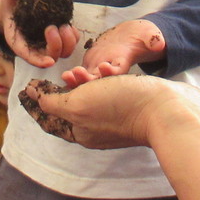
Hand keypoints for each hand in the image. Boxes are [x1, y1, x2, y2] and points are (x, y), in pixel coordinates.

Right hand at [0, 0, 77, 67]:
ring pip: (63, 52)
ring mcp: (47, 43)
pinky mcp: (59, 37)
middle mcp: (34, 46)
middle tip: (53, 27)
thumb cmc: (12, 1)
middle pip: (49, 56)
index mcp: (19, 40)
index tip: (49, 61)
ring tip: (64, 26)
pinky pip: (70, 43)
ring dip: (67, 42)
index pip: (28, 56)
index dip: (39, 61)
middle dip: (55, 46)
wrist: (18, 4)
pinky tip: (69, 26)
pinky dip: (73, 37)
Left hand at [27, 73, 182, 151]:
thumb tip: (34, 98)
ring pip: (93, 92)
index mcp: (81, 131)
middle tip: (74, 72)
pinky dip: (109, 76)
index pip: (53, 114)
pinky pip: (113, 87)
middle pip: (73, 101)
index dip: (43, 99)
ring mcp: (117, 116)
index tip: (33, 84)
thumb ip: (52, 103)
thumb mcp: (77, 105)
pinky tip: (113, 68)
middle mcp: (97, 127)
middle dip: (71, 84)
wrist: (166, 108)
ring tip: (96, 68)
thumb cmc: (120, 106)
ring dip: (91, 77)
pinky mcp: (133, 104)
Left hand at [64, 19, 164, 85]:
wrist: (133, 40)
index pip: (118, 71)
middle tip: (77, 74)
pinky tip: (65, 76)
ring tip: (68, 75)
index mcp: (124, 64)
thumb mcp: (150, 36)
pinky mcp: (93, 70)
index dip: (111, 71)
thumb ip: (153, 39)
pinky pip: (81, 77)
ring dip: (78, 80)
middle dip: (89, 79)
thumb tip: (160, 43)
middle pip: (100, 81)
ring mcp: (101, 73)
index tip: (104, 66)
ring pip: (88, 82)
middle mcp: (112, 73)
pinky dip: (74, 78)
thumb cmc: (143, 38)